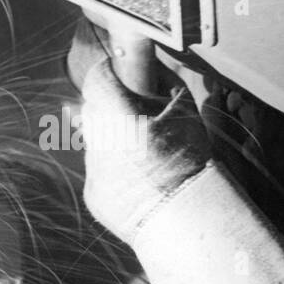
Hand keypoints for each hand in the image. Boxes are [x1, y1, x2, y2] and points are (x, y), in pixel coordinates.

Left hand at [80, 57, 211, 244]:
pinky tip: (141, 179)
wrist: (188, 218)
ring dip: (113, 139)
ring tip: (144, 151)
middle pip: (92, 108)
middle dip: (110, 105)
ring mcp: (92, 169)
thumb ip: (164, 81)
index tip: (122, 74)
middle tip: (137, 112)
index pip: (97, 77)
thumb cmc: (192, 161)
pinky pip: (100, 171)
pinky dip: (115, 170)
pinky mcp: (93, 194)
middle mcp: (97, 140)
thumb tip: (151, 65)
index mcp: (117, 115)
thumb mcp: (186, 111)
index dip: (110, 72)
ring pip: (95, 140)